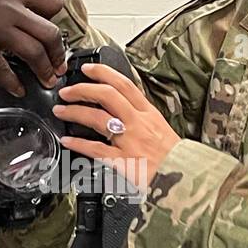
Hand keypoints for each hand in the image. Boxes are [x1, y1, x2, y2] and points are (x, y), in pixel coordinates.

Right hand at [0, 0, 66, 96]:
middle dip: (58, 53)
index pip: (53, 3)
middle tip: (59, 64)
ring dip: (45, 71)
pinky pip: (3, 70)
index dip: (57, 19)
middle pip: (49, 33)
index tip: (55, 29)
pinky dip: (14, 83)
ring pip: (33, 53)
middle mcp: (9, 7)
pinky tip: (19, 89)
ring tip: (48, 80)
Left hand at [54, 63, 180, 189]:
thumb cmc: (177, 158)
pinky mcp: (123, 161)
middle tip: (67, 91)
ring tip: (61, 111)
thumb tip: (123, 109)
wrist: (186, 178)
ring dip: (74, 112)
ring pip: (97, 118)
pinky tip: (67, 140)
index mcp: (148, 113)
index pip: (124, 84)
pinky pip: (96, 149)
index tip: (88, 69)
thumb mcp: (162, 129)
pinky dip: (78, 144)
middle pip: (106, 96)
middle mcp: (138, 123)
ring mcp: (129, 141)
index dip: (103, 73)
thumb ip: (142, 118)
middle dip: (82, 90)